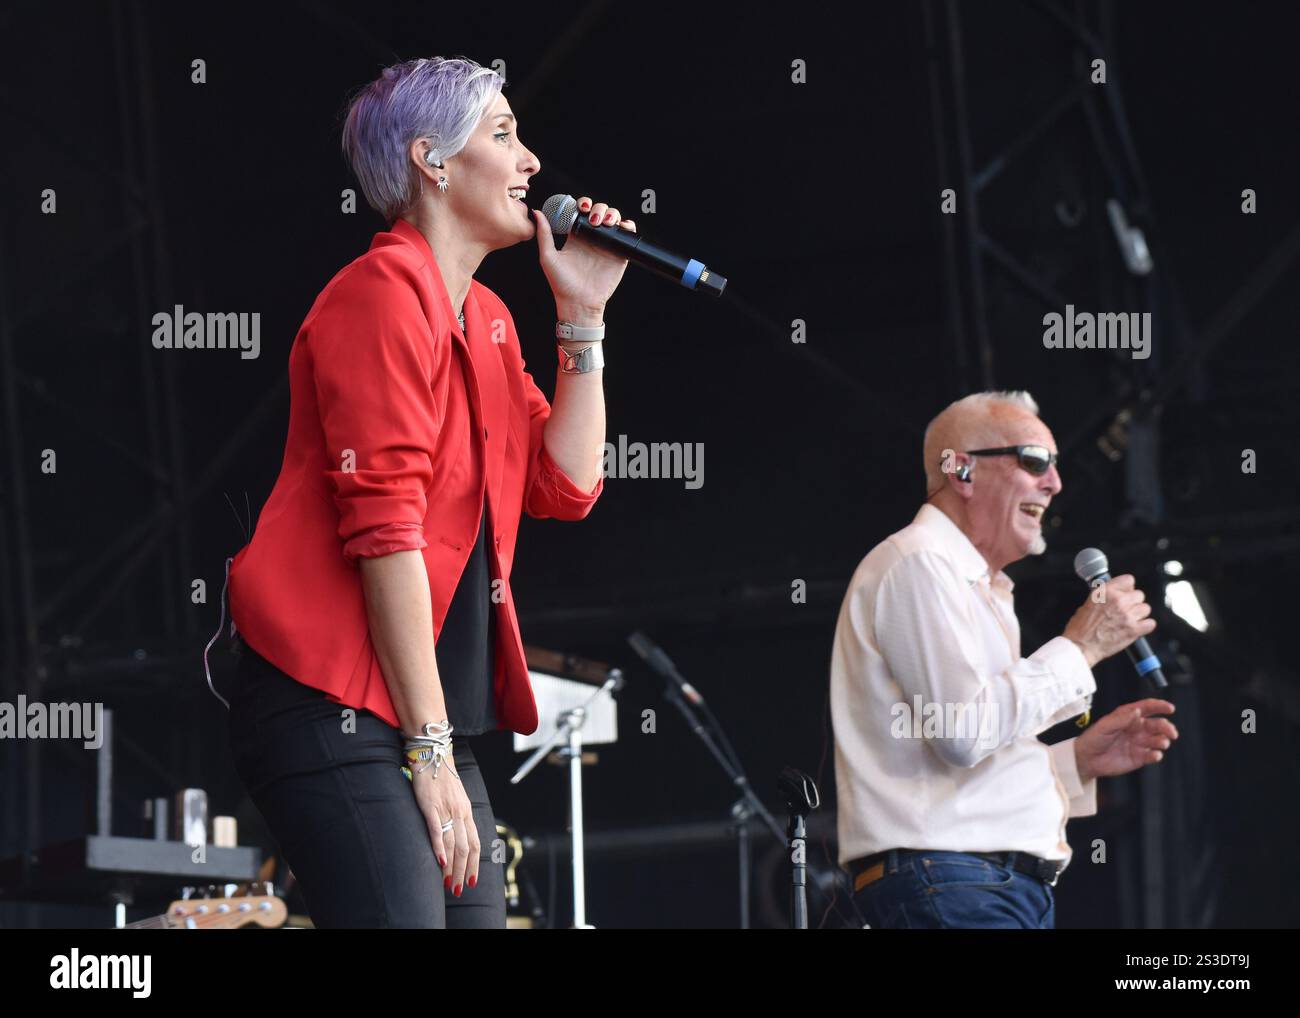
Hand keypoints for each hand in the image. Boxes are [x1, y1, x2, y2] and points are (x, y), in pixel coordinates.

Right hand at [410, 755, 478, 896]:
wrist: (433, 754)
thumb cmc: (441, 777)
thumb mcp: (455, 797)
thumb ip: (457, 816)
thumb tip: (457, 836)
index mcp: (467, 811)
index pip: (475, 843)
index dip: (474, 864)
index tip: (471, 880)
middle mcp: (460, 812)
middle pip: (466, 849)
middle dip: (463, 872)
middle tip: (458, 889)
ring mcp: (446, 809)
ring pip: (453, 844)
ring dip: (452, 867)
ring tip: (448, 883)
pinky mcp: (431, 806)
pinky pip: (437, 831)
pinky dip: (439, 849)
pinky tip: (440, 862)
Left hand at [533, 196, 636, 324]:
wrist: (579, 303)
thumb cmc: (561, 284)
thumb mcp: (548, 257)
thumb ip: (544, 234)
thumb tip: (537, 212)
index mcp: (576, 237)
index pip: (582, 212)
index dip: (583, 204)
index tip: (581, 206)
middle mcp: (592, 238)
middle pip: (600, 212)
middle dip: (599, 208)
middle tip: (593, 218)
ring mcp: (607, 245)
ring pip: (614, 219)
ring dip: (612, 214)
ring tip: (605, 222)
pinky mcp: (619, 254)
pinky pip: (627, 234)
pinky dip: (627, 225)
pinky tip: (620, 226)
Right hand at [1063, 573, 1156, 667]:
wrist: (1081, 646)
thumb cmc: (1081, 628)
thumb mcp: (1088, 603)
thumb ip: (1105, 596)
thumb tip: (1116, 594)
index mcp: (1105, 592)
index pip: (1128, 580)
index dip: (1127, 587)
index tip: (1126, 592)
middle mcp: (1118, 601)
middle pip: (1139, 595)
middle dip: (1133, 602)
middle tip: (1126, 610)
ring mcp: (1127, 615)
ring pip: (1145, 608)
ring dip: (1139, 614)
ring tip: (1129, 620)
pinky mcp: (1134, 630)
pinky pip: (1150, 623)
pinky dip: (1145, 626)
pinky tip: (1136, 628)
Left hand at [1075, 698, 1177, 781]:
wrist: (1087, 759)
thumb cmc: (1093, 739)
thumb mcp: (1104, 725)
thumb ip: (1121, 718)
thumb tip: (1137, 711)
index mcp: (1127, 717)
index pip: (1147, 708)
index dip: (1159, 706)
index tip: (1169, 708)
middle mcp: (1136, 729)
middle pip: (1157, 724)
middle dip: (1166, 727)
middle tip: (1171, 732)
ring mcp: (1139, 743)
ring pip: (1158, 739)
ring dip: (1163, 740)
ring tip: (1161, 743)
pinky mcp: (1139, 757)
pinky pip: (1153, 755)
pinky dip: (1157, 755)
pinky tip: (1155, 755)